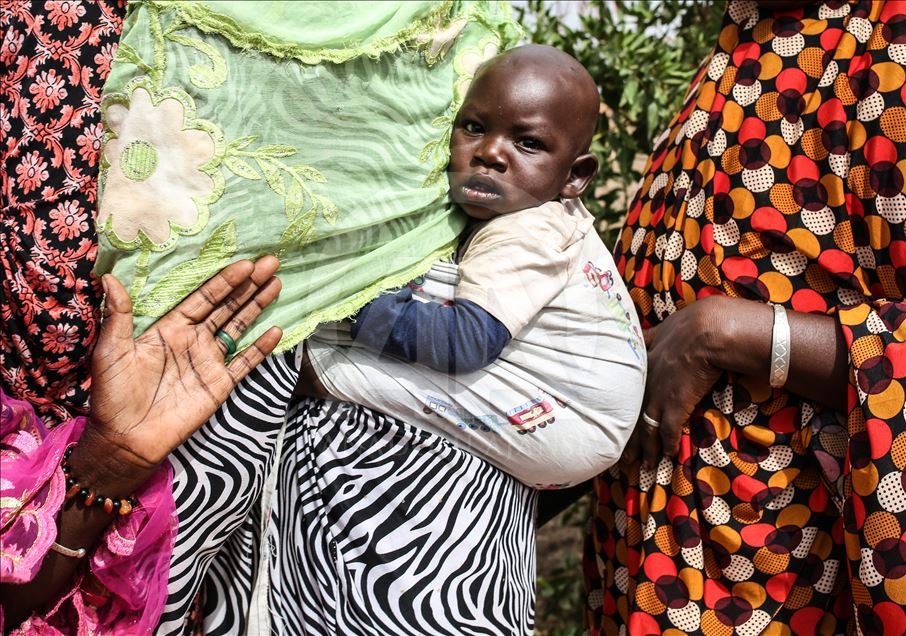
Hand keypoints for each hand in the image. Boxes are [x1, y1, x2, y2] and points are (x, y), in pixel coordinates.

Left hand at [72, 257, 282, 493]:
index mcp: (170, 329)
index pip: (203, 298)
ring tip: (277, 285)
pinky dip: (260, 348)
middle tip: (271, 263)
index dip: (224, 281)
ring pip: (239, 327)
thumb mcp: (111, 350)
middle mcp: (193, 340)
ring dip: (257, 306)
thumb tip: (110, 278)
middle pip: (227, 306)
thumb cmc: (113, 394)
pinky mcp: (219, 385)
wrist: (126, 439)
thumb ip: (118, 315)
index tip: (244, 264)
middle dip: (248, 285)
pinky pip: (244, 363)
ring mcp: (209, 362)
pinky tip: (275, 331)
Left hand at [621, 295, 724, 469]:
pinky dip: (666, 444)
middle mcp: (645, 385)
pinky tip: (666, 456)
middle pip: (631, 419)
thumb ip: (650, 336)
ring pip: (647, 429)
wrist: (707, 331)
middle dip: (627, 442)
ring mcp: (659, 396)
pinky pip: (668, 430)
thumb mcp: (661, 328)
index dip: (619, 415)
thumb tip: (643, 332)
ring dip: (645, 450)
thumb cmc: (688, 326)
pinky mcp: (676, 404)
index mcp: (640, 367)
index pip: (625, 398)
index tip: (613, 428)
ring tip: (642, 466)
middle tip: (620, 461)